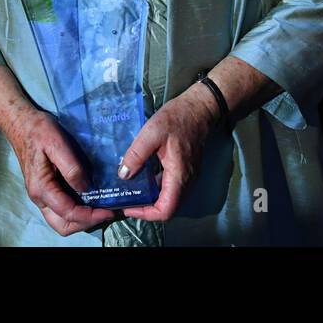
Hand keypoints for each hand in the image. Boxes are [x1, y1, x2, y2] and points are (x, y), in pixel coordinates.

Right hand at [4, 108, 117, 236]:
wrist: (22, 123)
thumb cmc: (39, 131)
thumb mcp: (57, 144)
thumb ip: (71, 168)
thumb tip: (86, 188)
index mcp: (41, 188)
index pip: (68, 213)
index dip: (90, 216)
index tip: (109, 211)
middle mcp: (40, 197)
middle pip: (63, 225)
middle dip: (86, 223)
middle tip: (107, 212)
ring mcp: (42, 195)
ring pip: (62, 220)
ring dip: (82, 219)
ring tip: (102, 207)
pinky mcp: (47, 189)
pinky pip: (62, 208)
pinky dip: (78, 210)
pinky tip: (92, 198)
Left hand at [116, 84, 217, 221]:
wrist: (199, 108)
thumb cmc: (177, 118)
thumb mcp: (151, 133)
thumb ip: (136, 155)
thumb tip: (123, 175)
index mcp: (179, 176)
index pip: (165, 210)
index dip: (146, 214)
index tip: (129, 207)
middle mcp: (186, 181)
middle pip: (167, 208)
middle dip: (146, 209)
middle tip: (127, 200)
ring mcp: (188, 177)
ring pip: (170, 199)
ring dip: (151, 199)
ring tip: (131, 191)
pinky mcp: (186, 171)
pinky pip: (172, 188)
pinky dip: (157, 189)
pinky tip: (143, 178)